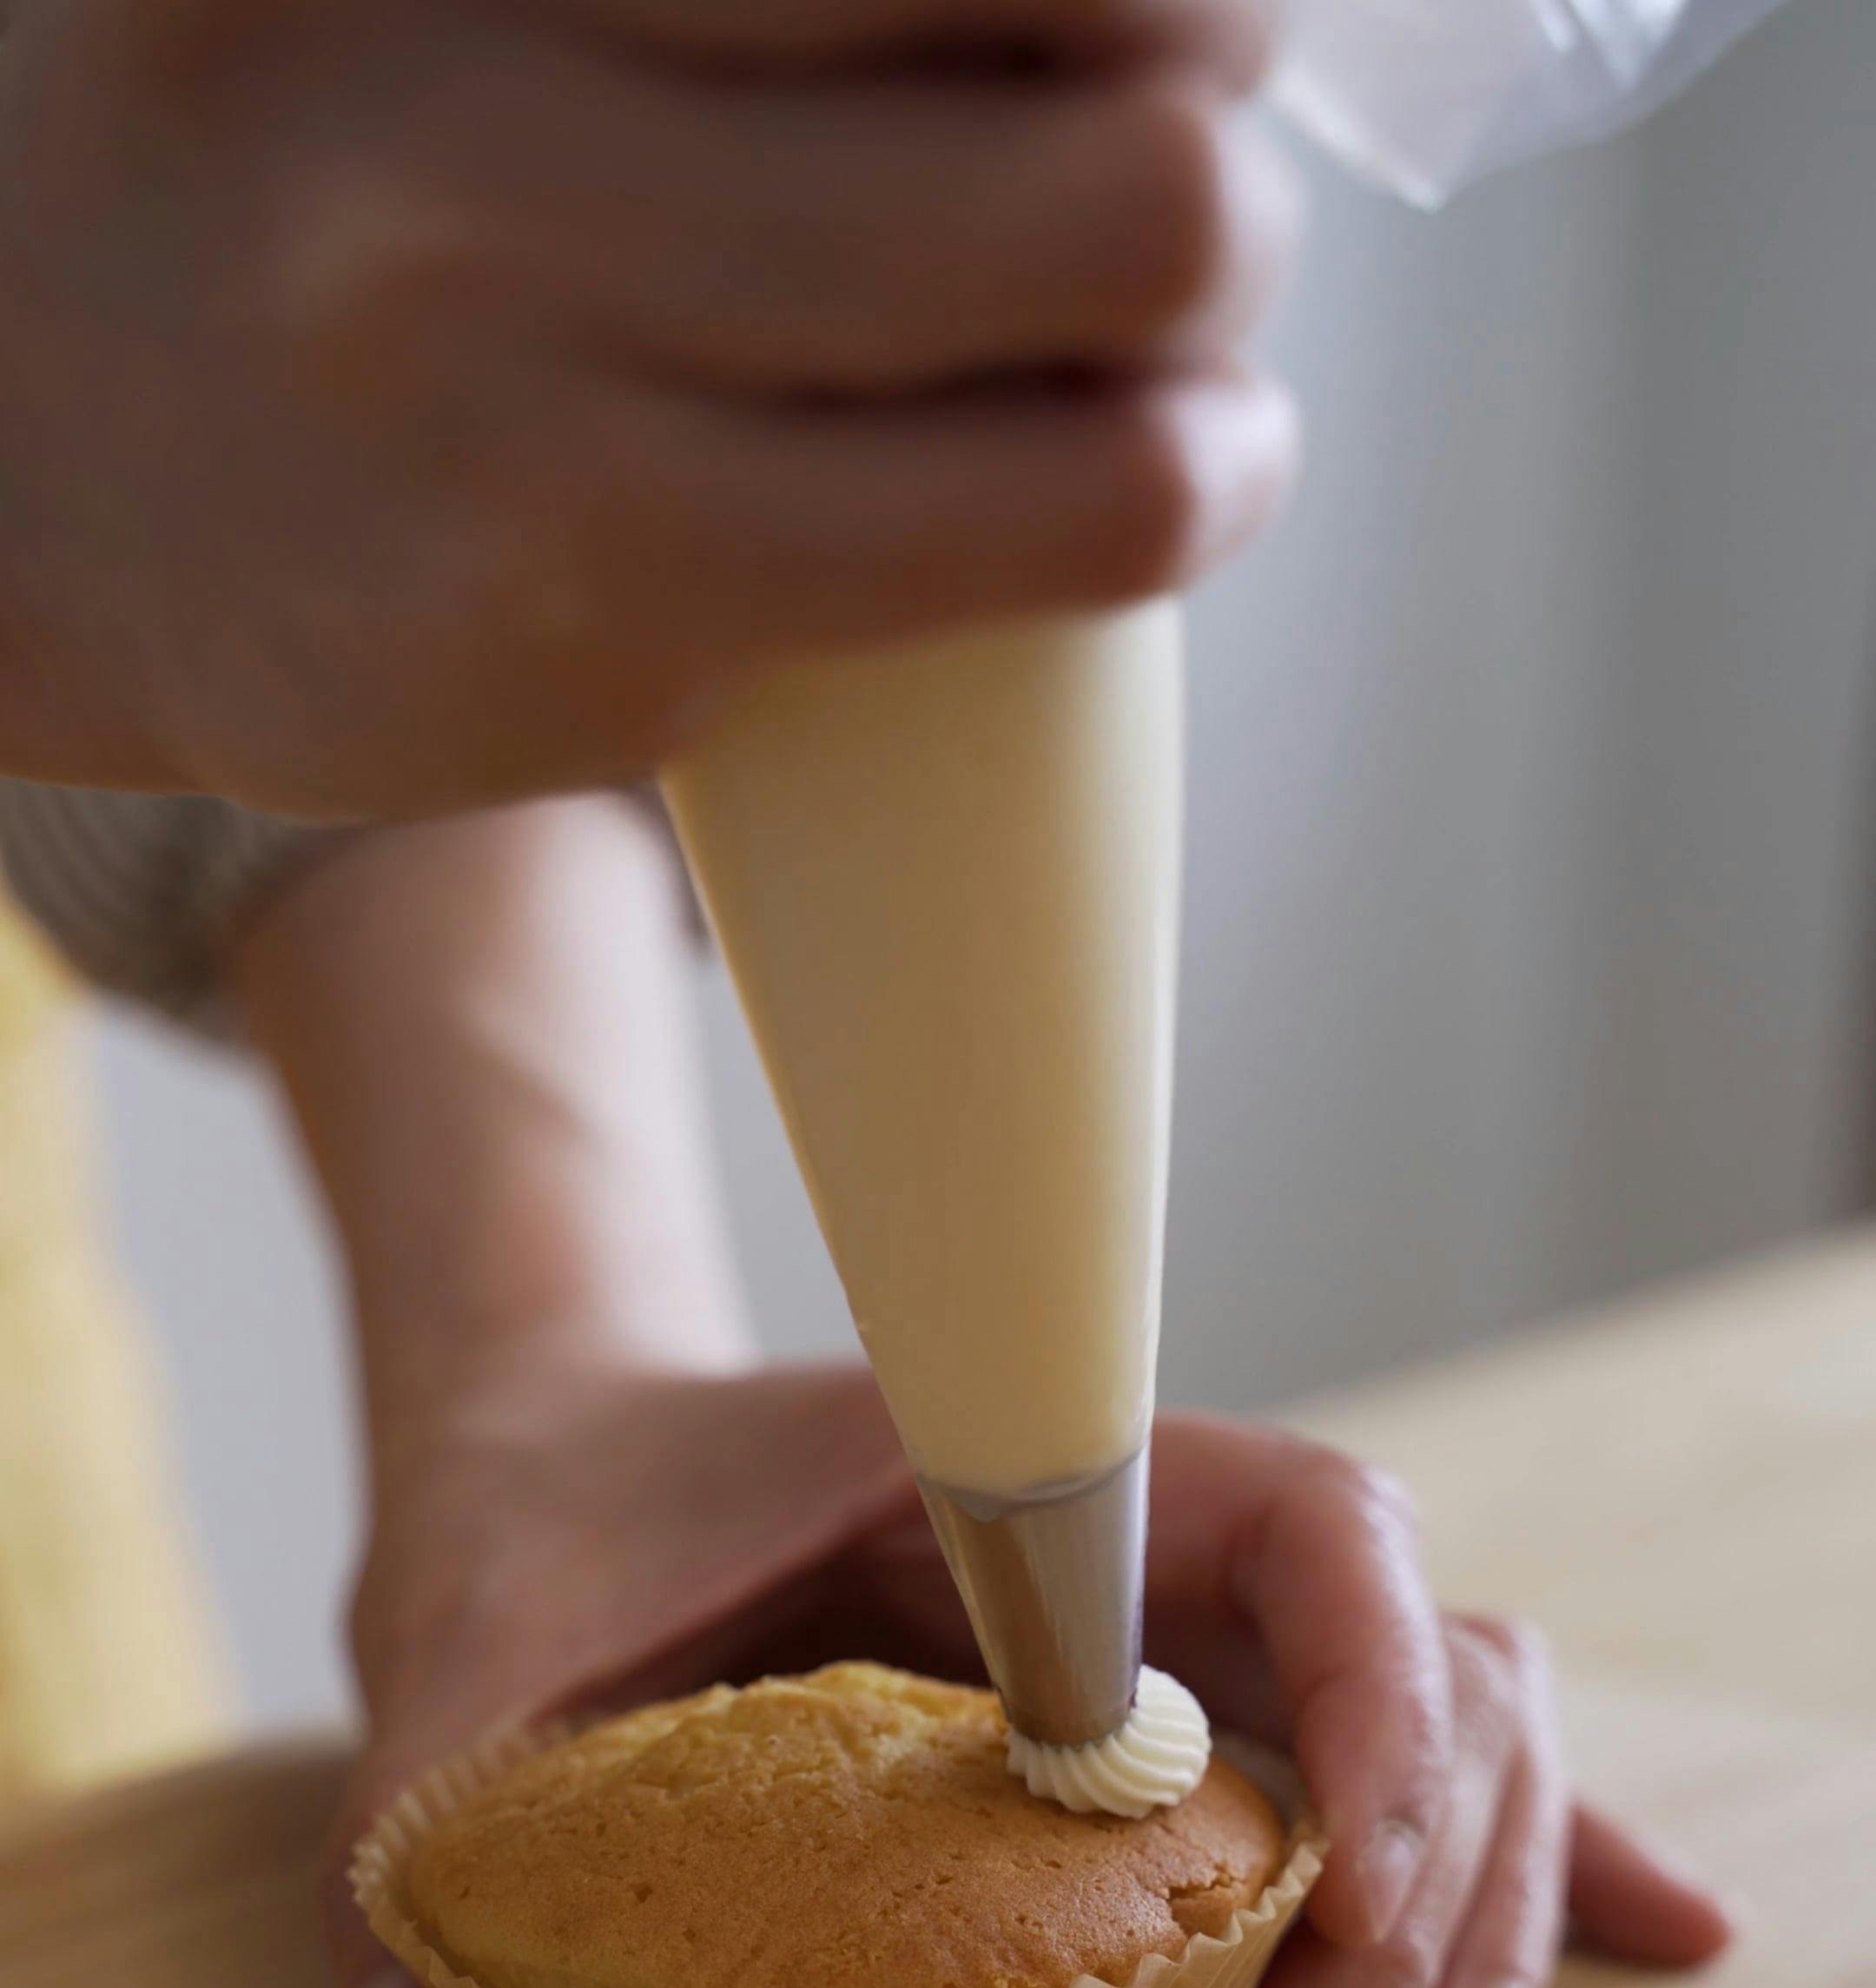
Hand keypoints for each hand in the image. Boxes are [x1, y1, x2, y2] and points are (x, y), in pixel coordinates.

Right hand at [0, 0, 1299, 804]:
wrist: (11, 451)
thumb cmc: (299, 136)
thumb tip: (1146, 12)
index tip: (1183, 18)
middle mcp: (488, 146)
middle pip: (1127, 174)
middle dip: (1222, 193)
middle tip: (1191, 195)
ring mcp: (534, 428)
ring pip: (1101, 456)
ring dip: (1208, 428)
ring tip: (1186, 405)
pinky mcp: (579, 652)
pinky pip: (963, 600)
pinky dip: (1085, 549)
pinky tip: (1062, 505)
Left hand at [329, 1373, 1730, 1987]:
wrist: (551, 1454)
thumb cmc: (543, 1523)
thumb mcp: (479, 1667)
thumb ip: (443, 1841)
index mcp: (1037, 1465)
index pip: (1315, 1525)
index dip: (1379, 1706)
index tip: (1335, 1910)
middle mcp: (1156, 1540)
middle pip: (1425, 1661)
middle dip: (1421, 1881)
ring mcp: (1191, 1627)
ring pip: (1454, 1726)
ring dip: (1483, 1906)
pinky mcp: (1184, 1716)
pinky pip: (1408, 1770)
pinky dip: (1532, 1864)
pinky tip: (1647, 1958)